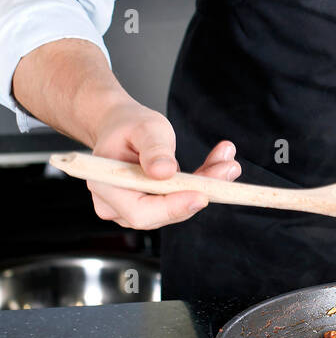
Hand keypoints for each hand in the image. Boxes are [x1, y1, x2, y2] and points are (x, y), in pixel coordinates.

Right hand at [88, 102, 240, 229]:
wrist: (119, 126)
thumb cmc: (127, 125)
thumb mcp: (143, 128)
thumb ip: (154, 149)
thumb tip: (164, 172)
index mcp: (105, 186)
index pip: (140, 212)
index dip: (172, 207)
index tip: (202, 195)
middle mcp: (116, 205)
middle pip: (162, 212)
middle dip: (198, 192)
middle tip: (228, 168)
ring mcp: (133, 208)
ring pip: (175, 206)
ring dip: (205, 186)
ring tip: (227, 162)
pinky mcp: (151, 205)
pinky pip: (178, 200)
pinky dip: (200, 183)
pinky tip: (218, 164)